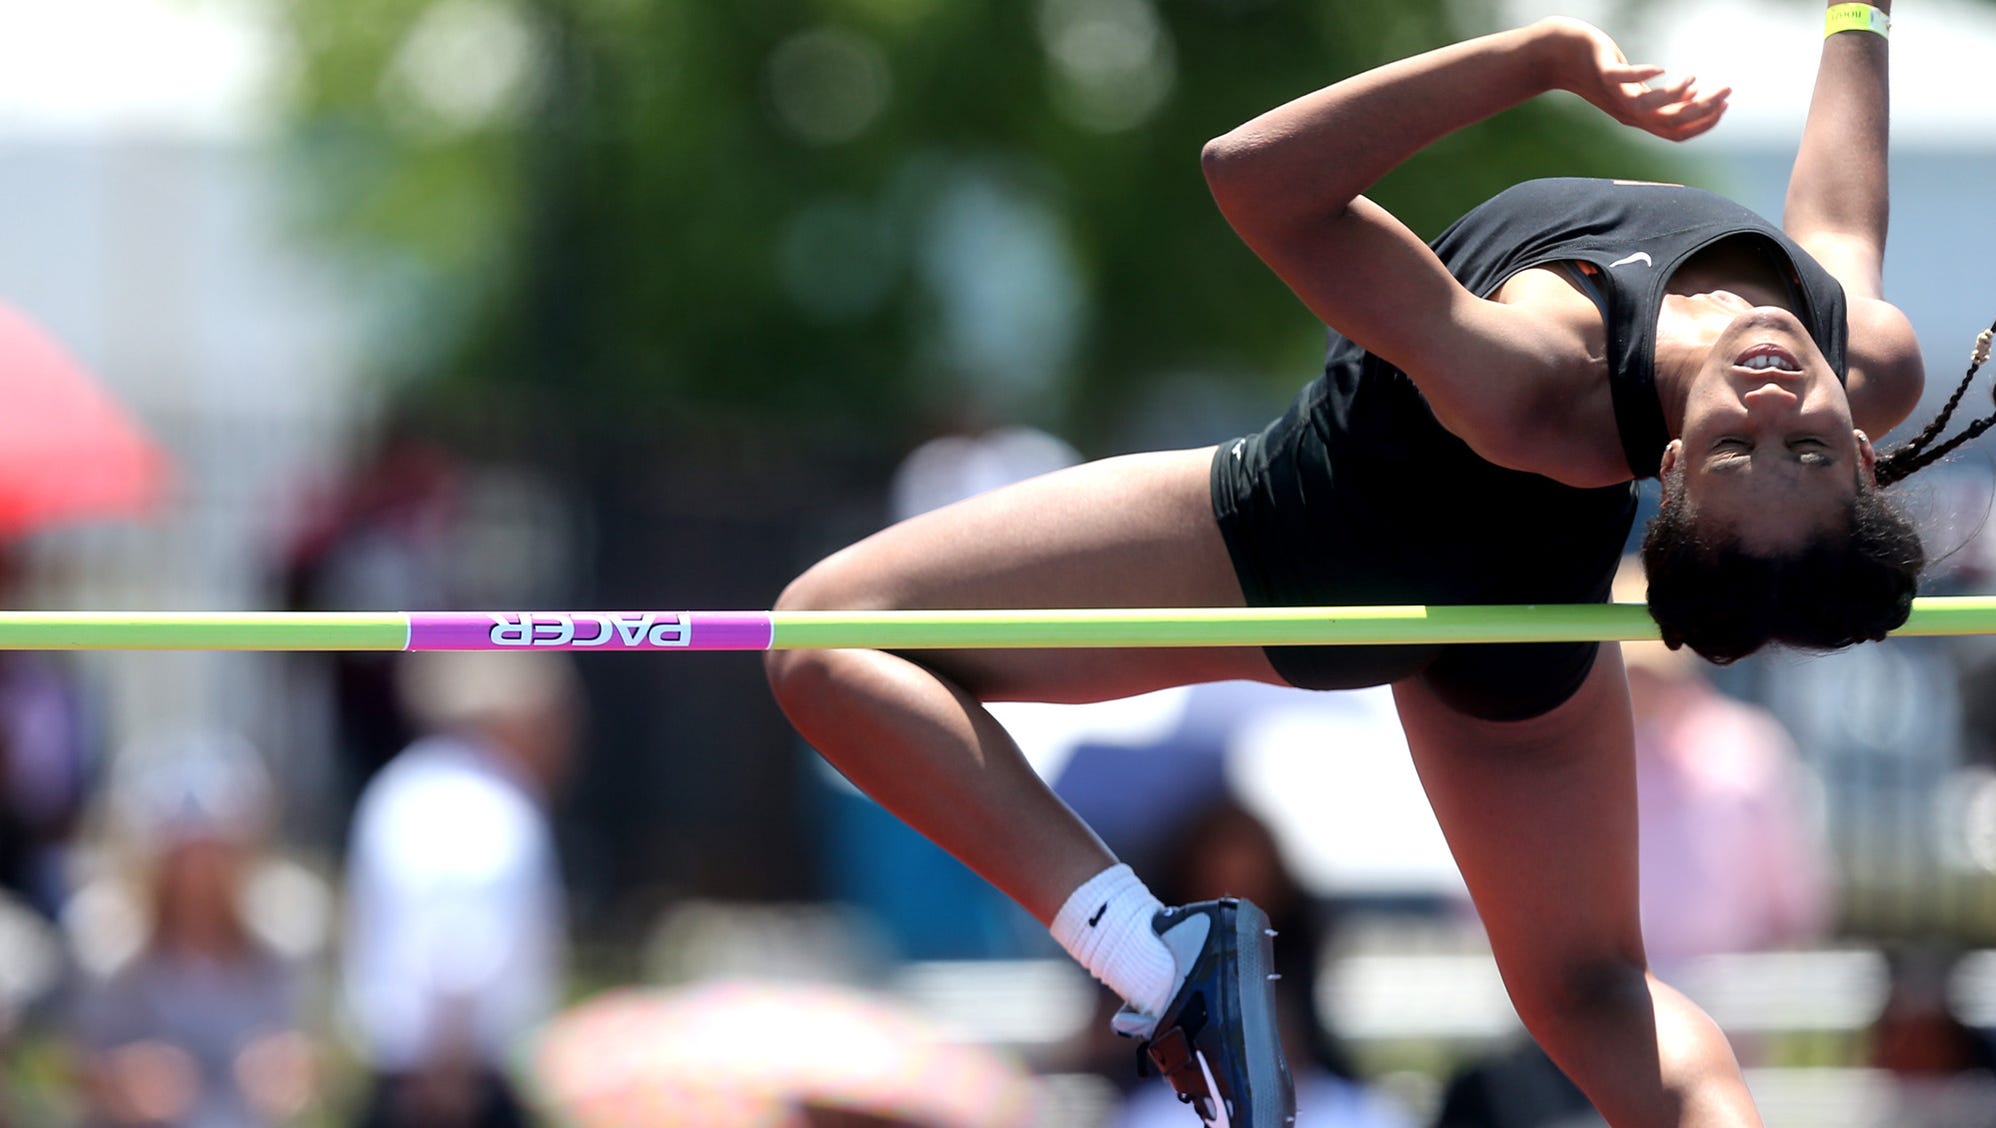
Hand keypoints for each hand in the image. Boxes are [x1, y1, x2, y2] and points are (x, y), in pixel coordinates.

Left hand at [1535, 17, 1729, 141]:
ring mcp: (1614, 94)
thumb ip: (1661, 95)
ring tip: (1694, 78)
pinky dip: (1644, 76)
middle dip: (1704, 111)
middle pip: (1671, 123)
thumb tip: (1692, 94)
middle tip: (1727, 90)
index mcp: (1638, 116)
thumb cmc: (1599, 68)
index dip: (1703, 124)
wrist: (1556, 55)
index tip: (1725, 106)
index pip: (1676, 133)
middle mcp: (1627, 112)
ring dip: (1678, 95)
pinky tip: (1661, 68)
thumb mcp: (1636, 85)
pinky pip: (1624, 80)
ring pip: (1650, 108)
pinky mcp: (1602, 73)